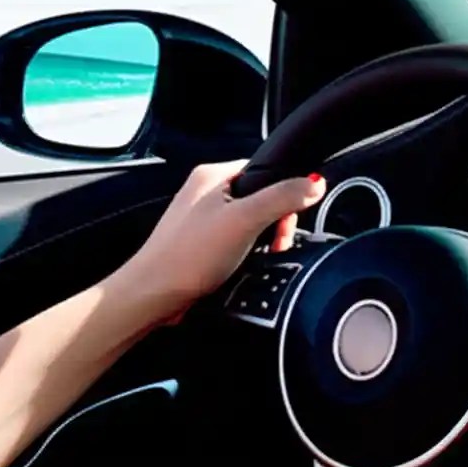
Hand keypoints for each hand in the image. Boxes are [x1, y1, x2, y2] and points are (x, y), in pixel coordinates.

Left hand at [110, 160, 326, 326]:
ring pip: (249, 222)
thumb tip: (315, 183)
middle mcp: (204, 192)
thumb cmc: (188, 256)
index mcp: (212, 174)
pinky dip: (245, 254)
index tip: (285, 223)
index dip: (283, 195)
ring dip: (261, 242)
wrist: (152, 295)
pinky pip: (236, 241)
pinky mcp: (200, 244)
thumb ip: (282, 198)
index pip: (264, 171)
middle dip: (274, 224)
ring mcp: (201, 219)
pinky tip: (240, 267)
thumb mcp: (245, 220)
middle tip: (273, 245)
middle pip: (260, 197)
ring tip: (254, 259)